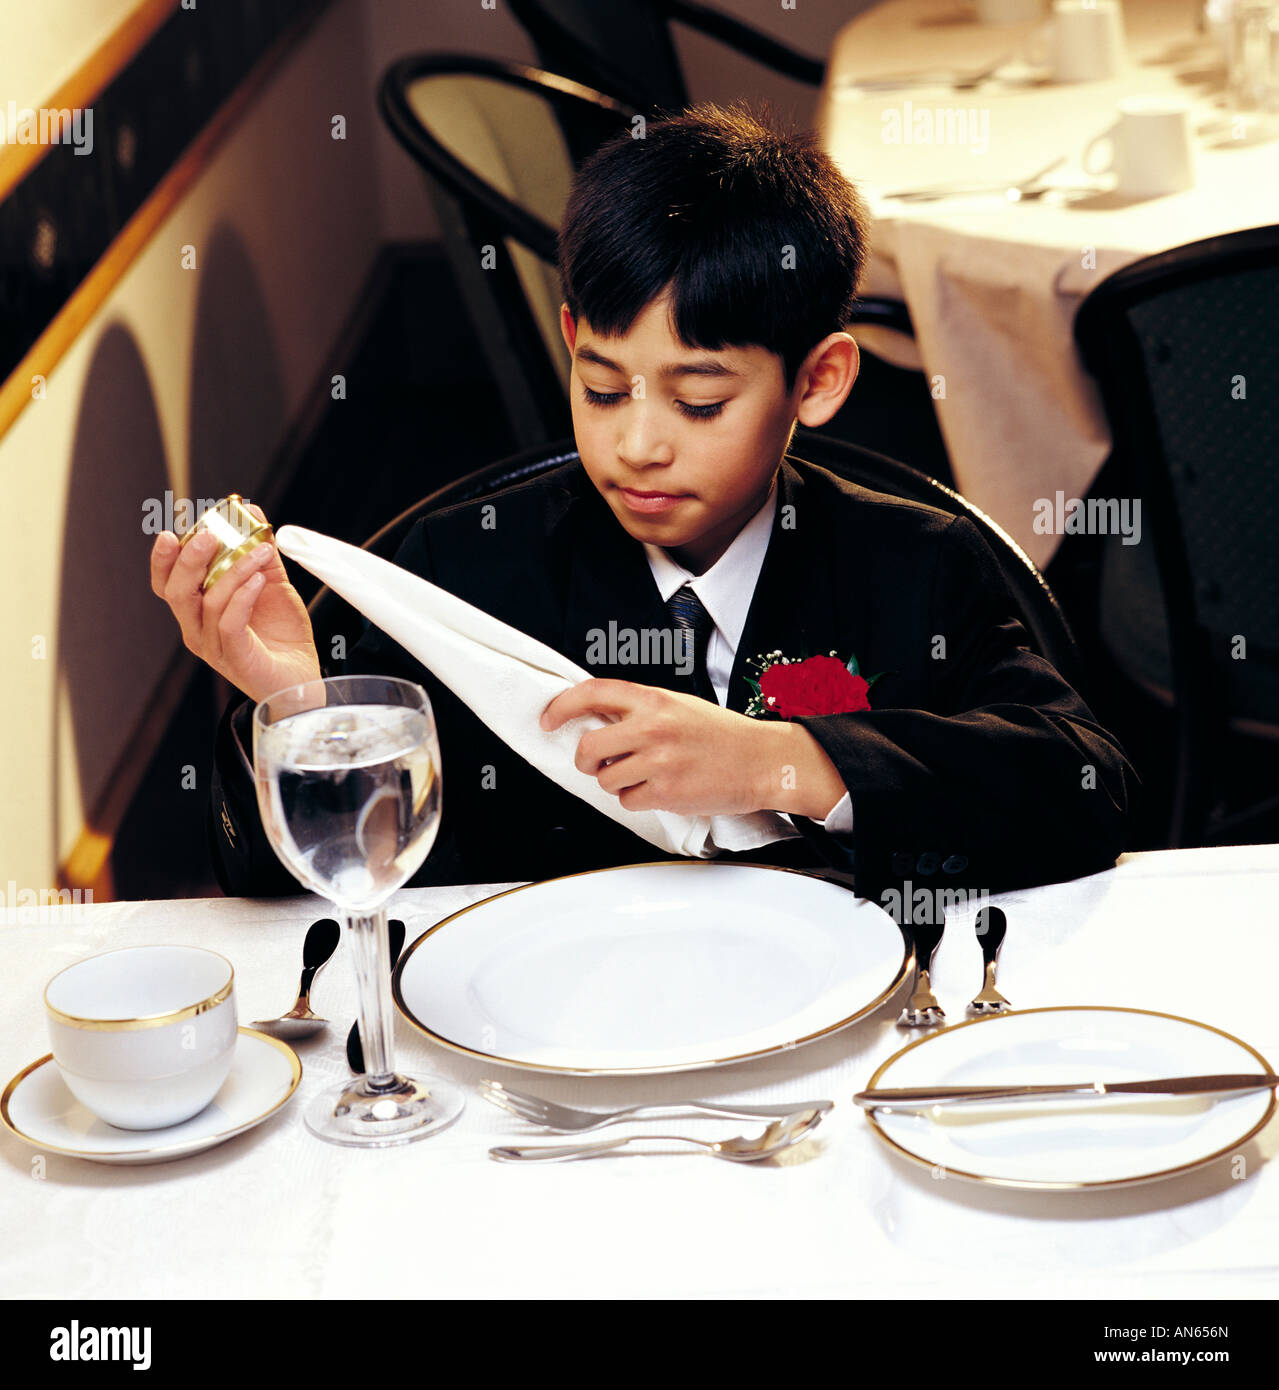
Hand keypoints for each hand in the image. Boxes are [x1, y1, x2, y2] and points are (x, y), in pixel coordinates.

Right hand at [149, 504, 320, 702]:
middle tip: (208, 534)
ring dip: (232, 571)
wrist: (302, 678)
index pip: (167, 583)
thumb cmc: (281, 635)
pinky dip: (242, 597)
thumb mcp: (270, 584)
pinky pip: (229, 623)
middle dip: (188, 560)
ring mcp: (214, 646)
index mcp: (198, 610)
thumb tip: (250, 512)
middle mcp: (197, 629)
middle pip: (176, 592)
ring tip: (258, 551)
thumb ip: (259, 551)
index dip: (163, 560)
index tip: (170, 533)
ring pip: (207, 602)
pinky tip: (258, 580)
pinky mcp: (236, 658)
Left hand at [539, 678, 844, 819]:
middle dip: (586, 759)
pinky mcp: (667, 792)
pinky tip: (658, 789)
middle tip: (597, 762)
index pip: (591, 694)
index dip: (561, 707)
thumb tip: (595, 717)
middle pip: (588, 746)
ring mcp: (659, 761)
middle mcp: (653, 727)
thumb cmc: (722, 734)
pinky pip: (627, 801)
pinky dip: (636, 799)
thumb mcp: (678, 706)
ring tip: (642, 775)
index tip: (548, 719)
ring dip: (616, 781)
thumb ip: (639, 709)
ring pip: (605, 778)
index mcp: (654, 699)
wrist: (762, 761)